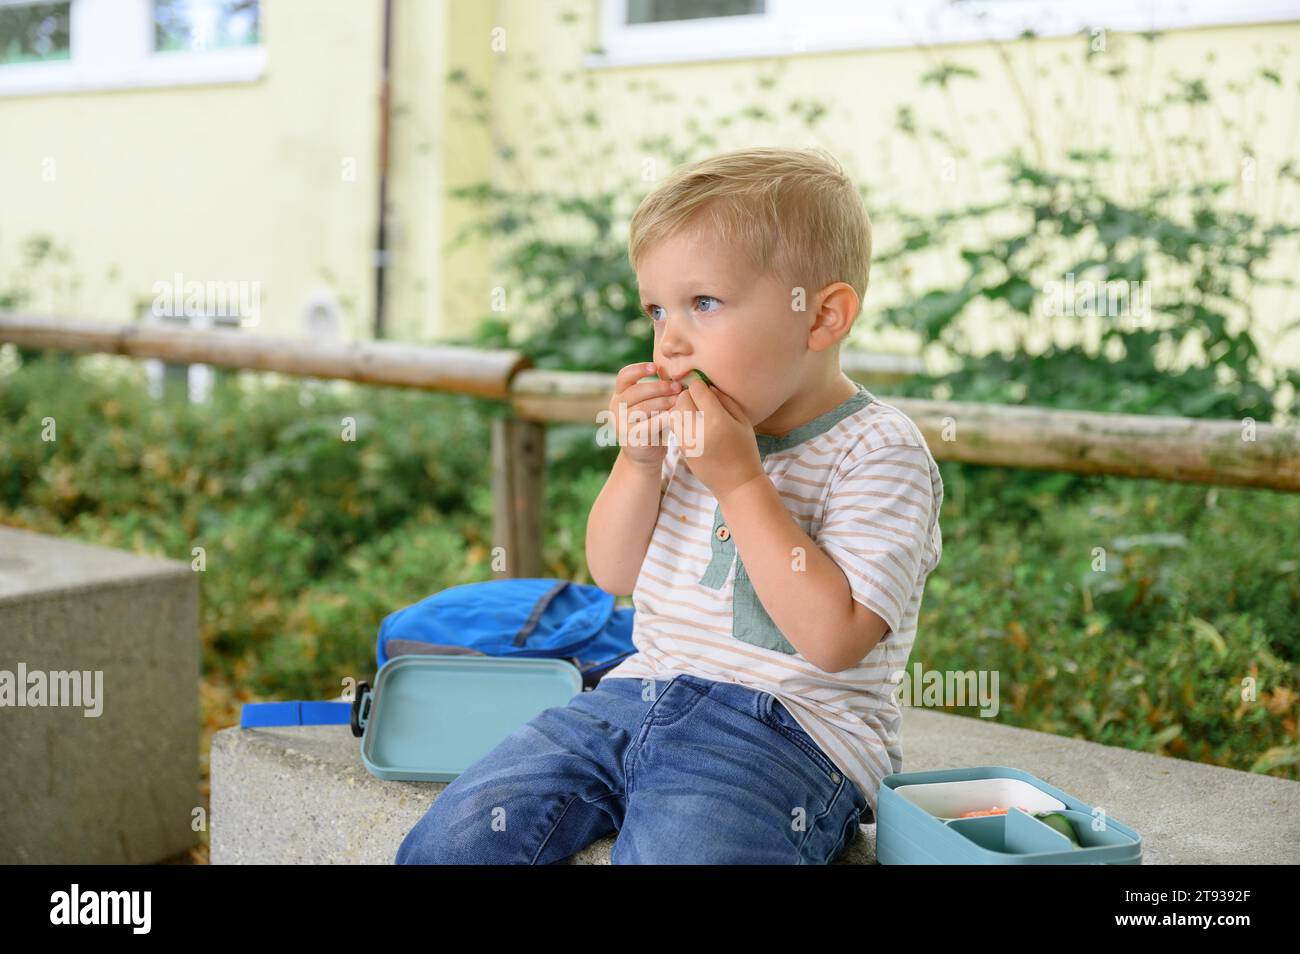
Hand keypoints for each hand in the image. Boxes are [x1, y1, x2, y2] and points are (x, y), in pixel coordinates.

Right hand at [608, 362, 682, 468]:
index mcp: (619, 394)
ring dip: (663, 402)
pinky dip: (663, 418)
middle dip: (658, 387)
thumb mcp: (649, 403)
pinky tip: (675, 415)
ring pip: (642, 407)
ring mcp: (620, 423)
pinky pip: (648, 425)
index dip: (639, 369)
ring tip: (679, 399)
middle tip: (677, 386)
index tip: (655, 367)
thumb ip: (654, 390)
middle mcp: (615, 407)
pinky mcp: (630, 438)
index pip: (624, 376)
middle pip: (636, 391)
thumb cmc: (651, 423)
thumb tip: (675, 373)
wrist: (644, 454)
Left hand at [668, 374, 765, 501]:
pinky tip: (693, 426)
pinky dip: (681, 422)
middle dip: (688, 395)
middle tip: (698, 399)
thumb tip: (708, 387)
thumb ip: (726, 401)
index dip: (700, 385)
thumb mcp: (743, 422)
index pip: (697, 389)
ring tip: (694, 412)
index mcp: (717, 420)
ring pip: (674, 413)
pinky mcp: (682, 451)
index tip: (705, 389)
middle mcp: (699, 431)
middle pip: (681, 399)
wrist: (737, 484)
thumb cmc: (745, 450)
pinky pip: (676, 428)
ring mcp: (688, 442)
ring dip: (682, 409)